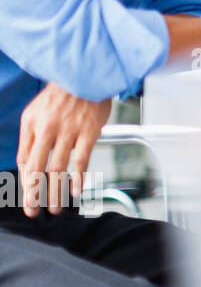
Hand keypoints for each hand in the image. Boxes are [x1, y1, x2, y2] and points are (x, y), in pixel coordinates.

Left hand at [16, 83, 111, 216]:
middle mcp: (48, 129)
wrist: (86, 76)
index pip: (25, 160)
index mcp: (32, 125)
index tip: (27, 199)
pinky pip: (82, 159)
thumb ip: (30, 136)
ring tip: (56, 208)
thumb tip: (28, 164)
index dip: (25, 182)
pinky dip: (78, 178)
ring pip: (59, 168)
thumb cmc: (61, 96)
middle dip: (34, 194)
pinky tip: (76, 191)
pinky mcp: (89, 131)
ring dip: (56, 191)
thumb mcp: (36, 112)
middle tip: (34, 211)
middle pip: (38, 168)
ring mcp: (69, 131)